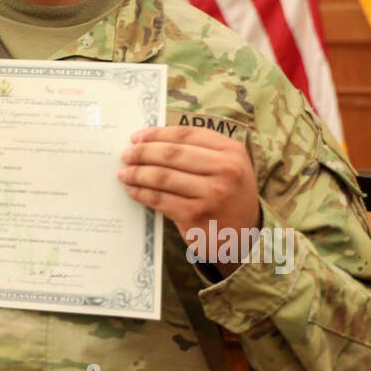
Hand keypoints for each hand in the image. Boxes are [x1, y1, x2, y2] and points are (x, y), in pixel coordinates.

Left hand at [118, 125, 259, 275]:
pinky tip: (133, 190)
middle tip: (126, 155)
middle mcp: (224, 170)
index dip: (157, 134)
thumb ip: (200, 149)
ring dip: (137, 174)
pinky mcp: (195, 217)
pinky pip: (160, 200)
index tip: (137, 137)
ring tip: (124, 173)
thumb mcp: (229, 165)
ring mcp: (211, 195)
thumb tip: (152, 140)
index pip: (186, 134)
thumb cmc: (230, 195)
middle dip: (142, 153)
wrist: (247, 237)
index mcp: (231, 151)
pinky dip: (142, 193)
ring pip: (162, 177)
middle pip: (171, 154)